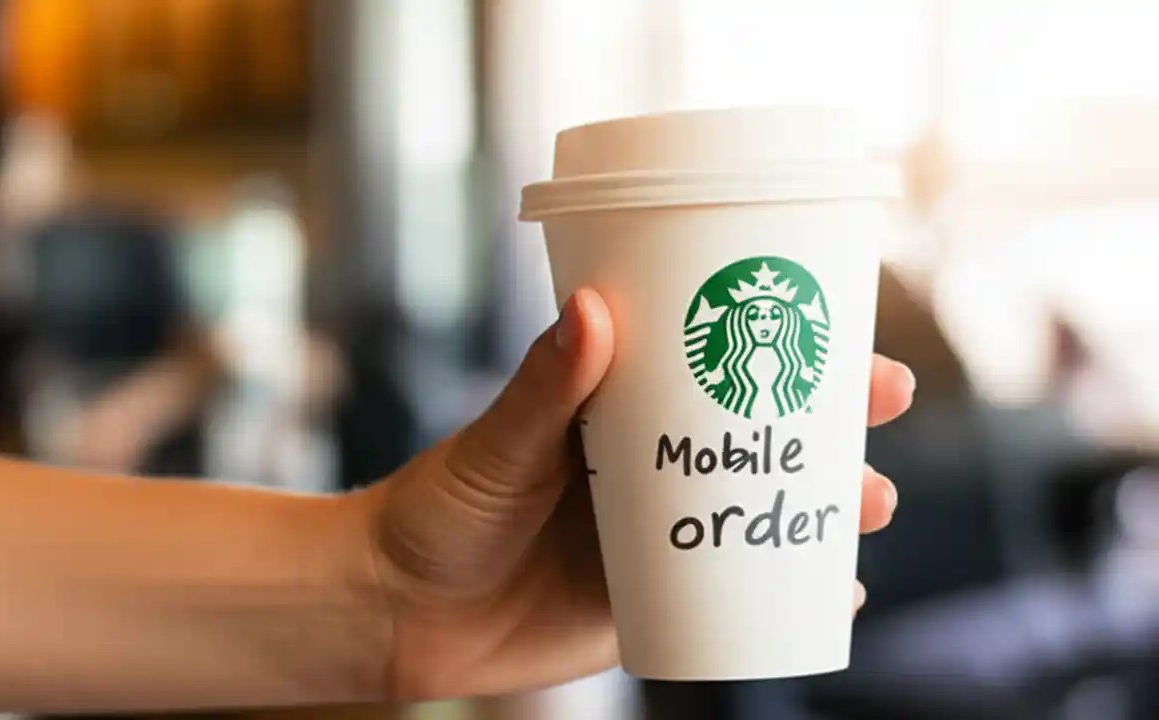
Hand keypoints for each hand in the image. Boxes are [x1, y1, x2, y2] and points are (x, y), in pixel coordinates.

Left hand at [360, 288, 913, 700]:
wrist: (397, 612)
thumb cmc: (435, 512)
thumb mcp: (495, 445)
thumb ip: (543, 387)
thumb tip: (592, 309)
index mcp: (617, 410)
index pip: (716, 365)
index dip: (788, 348)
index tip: (849, 337)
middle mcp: (648, 466)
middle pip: (759, 434)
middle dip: (831, 422)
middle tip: (879, 412)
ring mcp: (657, 534)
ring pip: (762, 511)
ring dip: (829, 505)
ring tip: (869, 506)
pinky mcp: (651, 600)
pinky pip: (736, 595)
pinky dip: (792, 595)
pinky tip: (838, 596)